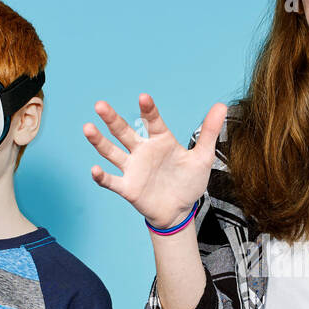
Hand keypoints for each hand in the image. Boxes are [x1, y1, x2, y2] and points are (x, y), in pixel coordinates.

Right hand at [83, 94, 226, 229]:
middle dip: (112, 119)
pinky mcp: (128, 188)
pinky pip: (112, 181)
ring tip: (87, 128)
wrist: (181, 211)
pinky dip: (102, 177)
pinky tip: (94, 170)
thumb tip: (221, 105)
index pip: (153, 122)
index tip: (144, 98)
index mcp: (160, 141)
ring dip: (99, 142)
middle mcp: (143, 151)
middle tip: (100, 105)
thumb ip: (209, 132)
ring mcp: (133, 169)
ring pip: (112, 152)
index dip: (148, 110)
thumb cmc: (189, 182)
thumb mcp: (203, 158)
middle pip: (124, 132)